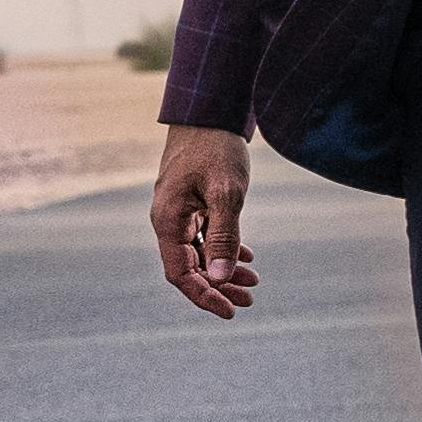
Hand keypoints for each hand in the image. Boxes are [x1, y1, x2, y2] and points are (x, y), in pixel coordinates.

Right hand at [150, 124, 260, 315]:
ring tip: (253, 282)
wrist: (209, 111)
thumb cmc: (215, 148)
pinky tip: (247, 257)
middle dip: (218, 287)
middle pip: (189, 268)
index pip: (181, 273)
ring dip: (224, 270)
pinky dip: (224, 249)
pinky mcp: (191, 203)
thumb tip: (220, 277)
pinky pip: (204, 236)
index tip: (230, 311)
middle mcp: (168, 220)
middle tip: (249, 301)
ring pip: (199, 253)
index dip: (204, 296)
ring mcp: (179, 212)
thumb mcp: (226, 193)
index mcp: (168, 221)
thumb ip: (224, 235)